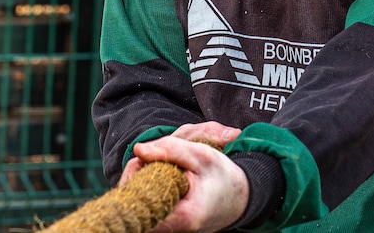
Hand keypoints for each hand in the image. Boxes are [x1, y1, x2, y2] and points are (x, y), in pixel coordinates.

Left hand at [120, 122, 247, 231]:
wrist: (239, 199)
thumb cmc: (223, 178)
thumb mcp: (203, 156)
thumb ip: (172, 149)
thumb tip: (139, 150)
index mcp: (184, 217)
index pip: (142, 208)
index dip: (134, 182)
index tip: (141, 163)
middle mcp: (174, 230)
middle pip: (135, 207)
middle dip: (133, 179)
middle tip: (144, 160)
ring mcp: (170, 230)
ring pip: (138, 207)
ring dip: (138, 183)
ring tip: (153, 165)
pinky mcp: (166, 225)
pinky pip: (146, 207)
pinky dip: (146, 189)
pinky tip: (156, 177)